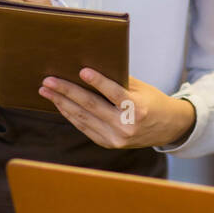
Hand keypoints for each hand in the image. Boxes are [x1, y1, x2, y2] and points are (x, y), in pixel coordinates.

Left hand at [38, 68, 195, 149]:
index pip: (114, 94)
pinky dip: (70, 114)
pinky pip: (84, 127)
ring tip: (46, 90)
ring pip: (83, 117)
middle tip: (48, 81)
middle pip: (91, 106)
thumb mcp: (141, 88)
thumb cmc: (153, 102)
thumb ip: (119, 80)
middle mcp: (126, 126)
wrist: (167, 129)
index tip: (81, 71)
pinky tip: (60, 103)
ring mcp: (116, 138)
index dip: (98, 82)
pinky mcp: (108, 144)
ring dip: (62, 103)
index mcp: (138, 109)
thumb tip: (90, 68)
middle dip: (67, 92)